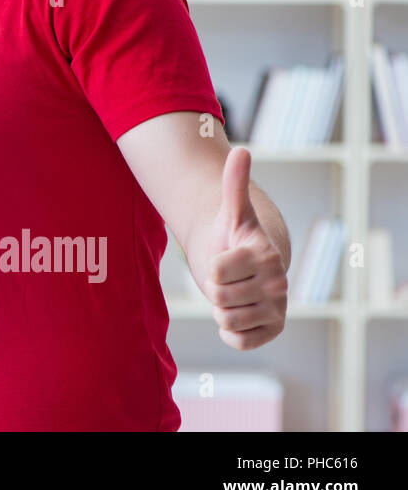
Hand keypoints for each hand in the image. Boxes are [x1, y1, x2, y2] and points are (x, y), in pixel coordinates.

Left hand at [203, 147, 286, 349]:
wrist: (247, 266)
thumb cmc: (234, 236)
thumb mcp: (231, 211)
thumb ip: (233, 183)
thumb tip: (240, 149)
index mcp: (265, 255)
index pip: (216, 271)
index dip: (212, 265)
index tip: (225, 256)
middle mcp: (278, 285)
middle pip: (219, 296)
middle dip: (215, 286)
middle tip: (228, 276)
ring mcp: (278, 310)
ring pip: (226, 319)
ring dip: (221, 307)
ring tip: (233, 291)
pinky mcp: (273, 331)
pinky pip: (237, 340)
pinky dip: (230, 331)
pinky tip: (238, 313)